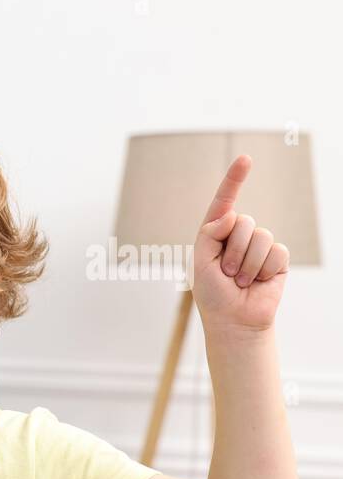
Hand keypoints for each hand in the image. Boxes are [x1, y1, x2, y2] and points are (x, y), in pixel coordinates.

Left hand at [192, 155, 290, 334]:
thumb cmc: (213, 293)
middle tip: (227, 273)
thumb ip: (209, 234)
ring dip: (248, 264)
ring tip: (241, 281)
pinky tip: (258, 282)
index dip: (234, 181)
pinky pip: (276, 252)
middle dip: (234, 250)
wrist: (234, 320)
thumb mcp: (201, 262)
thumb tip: (232, 214)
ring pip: (262, 236)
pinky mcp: (277, 259)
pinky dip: (264, 270)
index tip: (245, 159)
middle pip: (244, 222)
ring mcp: (259, 246)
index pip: (225, 203)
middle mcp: (238, 236)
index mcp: (216, 234)